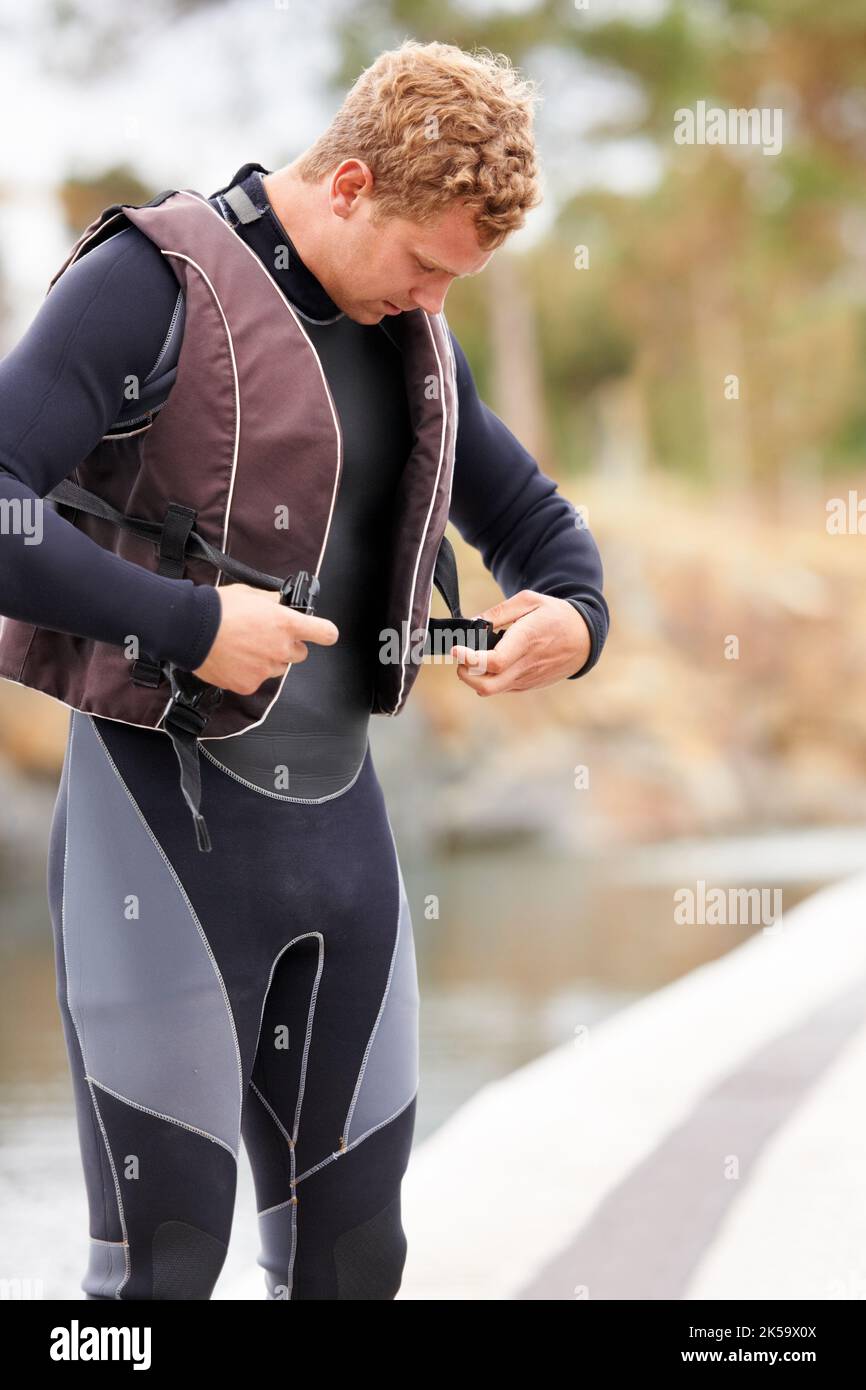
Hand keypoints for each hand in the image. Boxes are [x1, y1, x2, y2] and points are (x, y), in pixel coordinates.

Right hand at [192, 583, 337, 694]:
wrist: (190, 629)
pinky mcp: (249, 684)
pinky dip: (247, 673)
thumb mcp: (251, 593)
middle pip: (300, 654)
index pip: (325, 633)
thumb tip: (280, 603)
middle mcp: (280, 648)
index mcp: (286, 623)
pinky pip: (256, 680)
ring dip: (268, 661)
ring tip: (244, 648)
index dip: (324, 633)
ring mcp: (265, 669)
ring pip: (278, 668)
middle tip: (266, 638)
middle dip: (288, 647)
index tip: (322, 633)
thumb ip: (272, 601)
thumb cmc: (217, 608)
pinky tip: (233, 660)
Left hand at [451, 591, 589, 695]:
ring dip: (474, 677)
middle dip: (465, 674)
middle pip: (487, 685)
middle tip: (462, 656)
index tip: (456, 648)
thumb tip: (473, 623)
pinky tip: (492, 662)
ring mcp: (527, 679)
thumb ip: (499, 611)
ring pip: (491, 690)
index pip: (495, 661)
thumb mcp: (530, 601)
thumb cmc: (555, 615)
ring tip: (474, 657)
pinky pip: (501, 688)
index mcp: (527, 640)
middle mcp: (527, 665)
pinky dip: (489, 679)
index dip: (470, 658)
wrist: (584, 637)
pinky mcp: (528, 685)